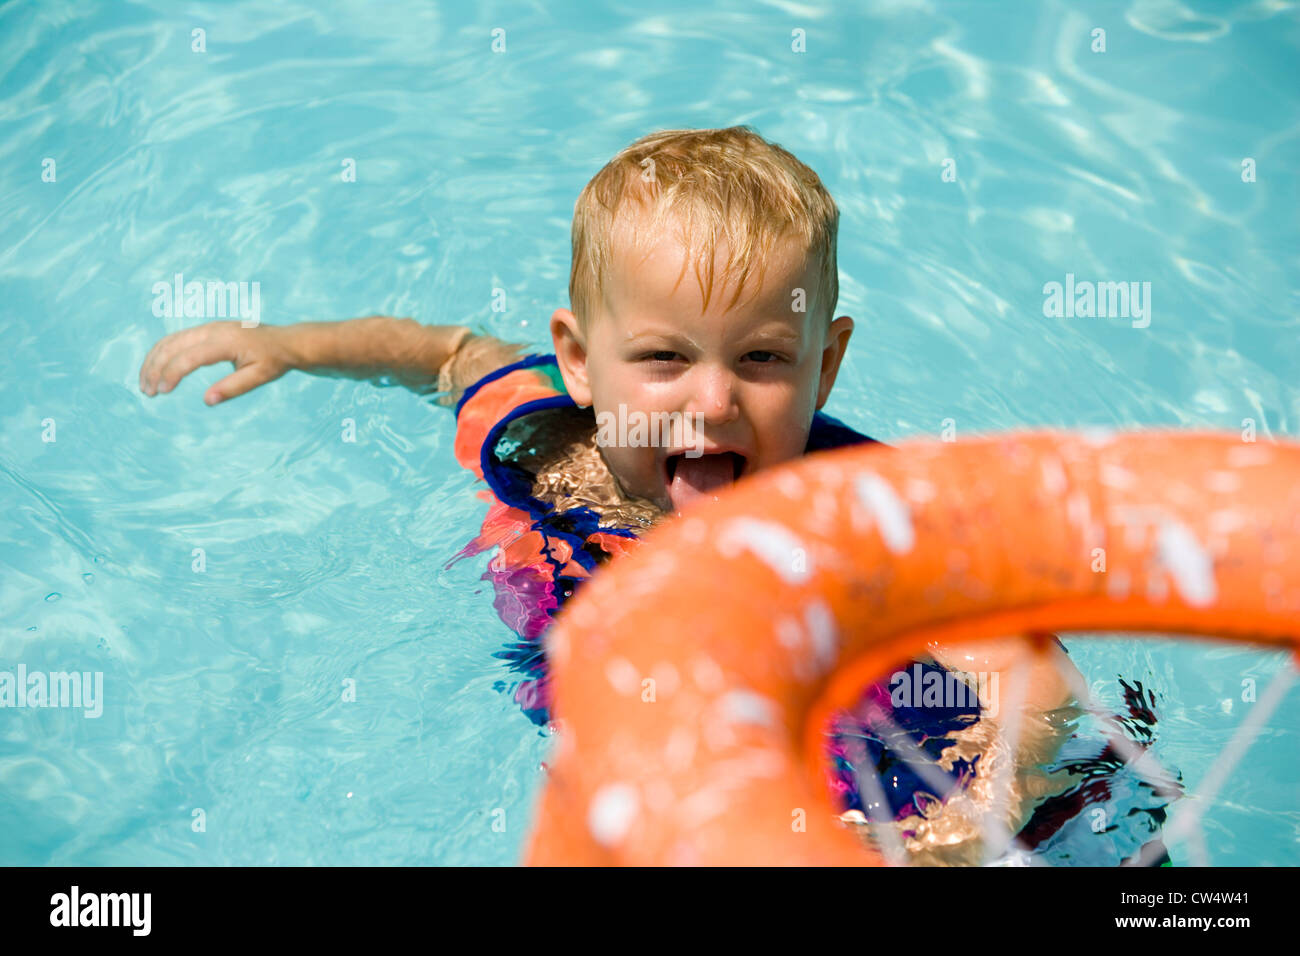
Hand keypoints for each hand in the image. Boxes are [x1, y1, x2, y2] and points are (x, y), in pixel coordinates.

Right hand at [139, 321, 293, 404]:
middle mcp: (213, 330)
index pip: (190, 357)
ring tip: (145, 383)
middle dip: (155, 367)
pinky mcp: (207, 330)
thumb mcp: (260, 376)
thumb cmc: (274, 360)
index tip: (162, 392)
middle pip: (172, 345)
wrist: (286, 341)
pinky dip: (163, 352)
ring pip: (171, 340)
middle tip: (147, 392)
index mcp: (226, 341)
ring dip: (154, 360)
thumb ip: (234, 388)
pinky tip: (157, 369)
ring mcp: (208, 327)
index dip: (172, 374)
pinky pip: (178, 338)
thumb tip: (207, 400)